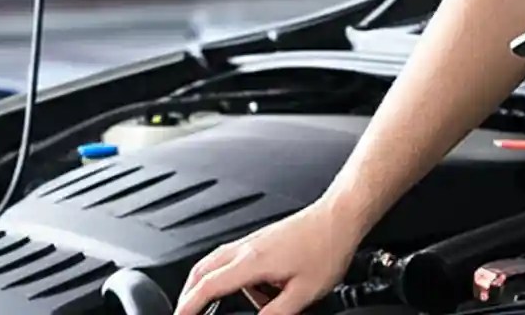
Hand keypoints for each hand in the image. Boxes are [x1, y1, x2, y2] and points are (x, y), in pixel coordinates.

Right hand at [175, 201, 360, 314]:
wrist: (339, 218)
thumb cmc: (326, 246)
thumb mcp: (303, 293)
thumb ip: (275, 313)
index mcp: (252, 261)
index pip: (208, 286)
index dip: (189, 305)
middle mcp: (246, 247)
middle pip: (201, 270)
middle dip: (188, 293)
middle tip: (186, 310)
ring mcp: (253, 241)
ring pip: (215, 262)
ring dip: (208, 283)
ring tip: (215, 305)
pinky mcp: (261, 239)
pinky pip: (233, 258)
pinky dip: (229, 275)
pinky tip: (250, 290)